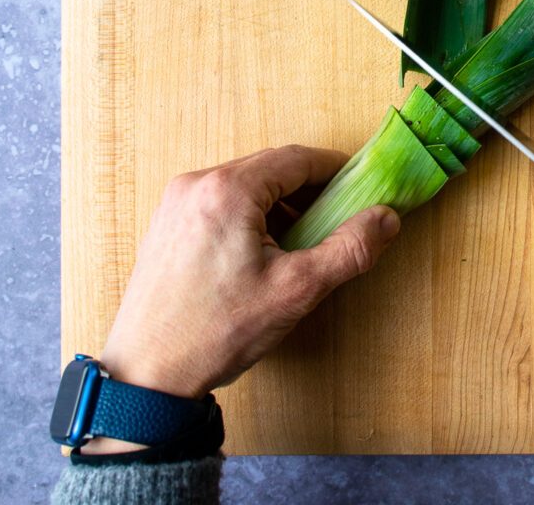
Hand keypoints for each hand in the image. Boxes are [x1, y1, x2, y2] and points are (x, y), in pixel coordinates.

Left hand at [86, 145, 398, 439]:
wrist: (145, 375)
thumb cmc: (217, 331)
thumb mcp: (296, 290)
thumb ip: (349, 249)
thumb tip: (389, 218)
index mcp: (228, 189)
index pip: (297, 158)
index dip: (335, 170)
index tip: (361, 187)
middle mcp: (198, 182)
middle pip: (270, 167)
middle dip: (308, 188)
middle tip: (337, 217)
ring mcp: (176, 201)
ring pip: (245, 183)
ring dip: (279, 202)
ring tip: (302, 239)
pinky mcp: (166, 222)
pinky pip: (219, 199)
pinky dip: (250, 213)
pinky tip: (262, 250)